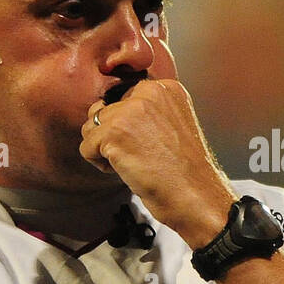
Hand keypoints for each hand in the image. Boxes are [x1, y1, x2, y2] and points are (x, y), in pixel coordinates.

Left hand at [80, 79, 234, 245]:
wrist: (197, 195)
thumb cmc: (186, 171)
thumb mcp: (174, 125)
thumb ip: (147, 112)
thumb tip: (106, 112)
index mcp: (166, 88)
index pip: (124, 96)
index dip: (127, 125)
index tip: (145, 143)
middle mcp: (149, 91)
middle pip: (104, 110)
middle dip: (112, 136)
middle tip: (140, 155)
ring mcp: (130, 110)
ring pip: (91, 127)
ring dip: (104, 149)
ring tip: (132, 162)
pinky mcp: (114, 132)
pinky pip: (86, 148)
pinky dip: (100, 165)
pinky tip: (127, 171)